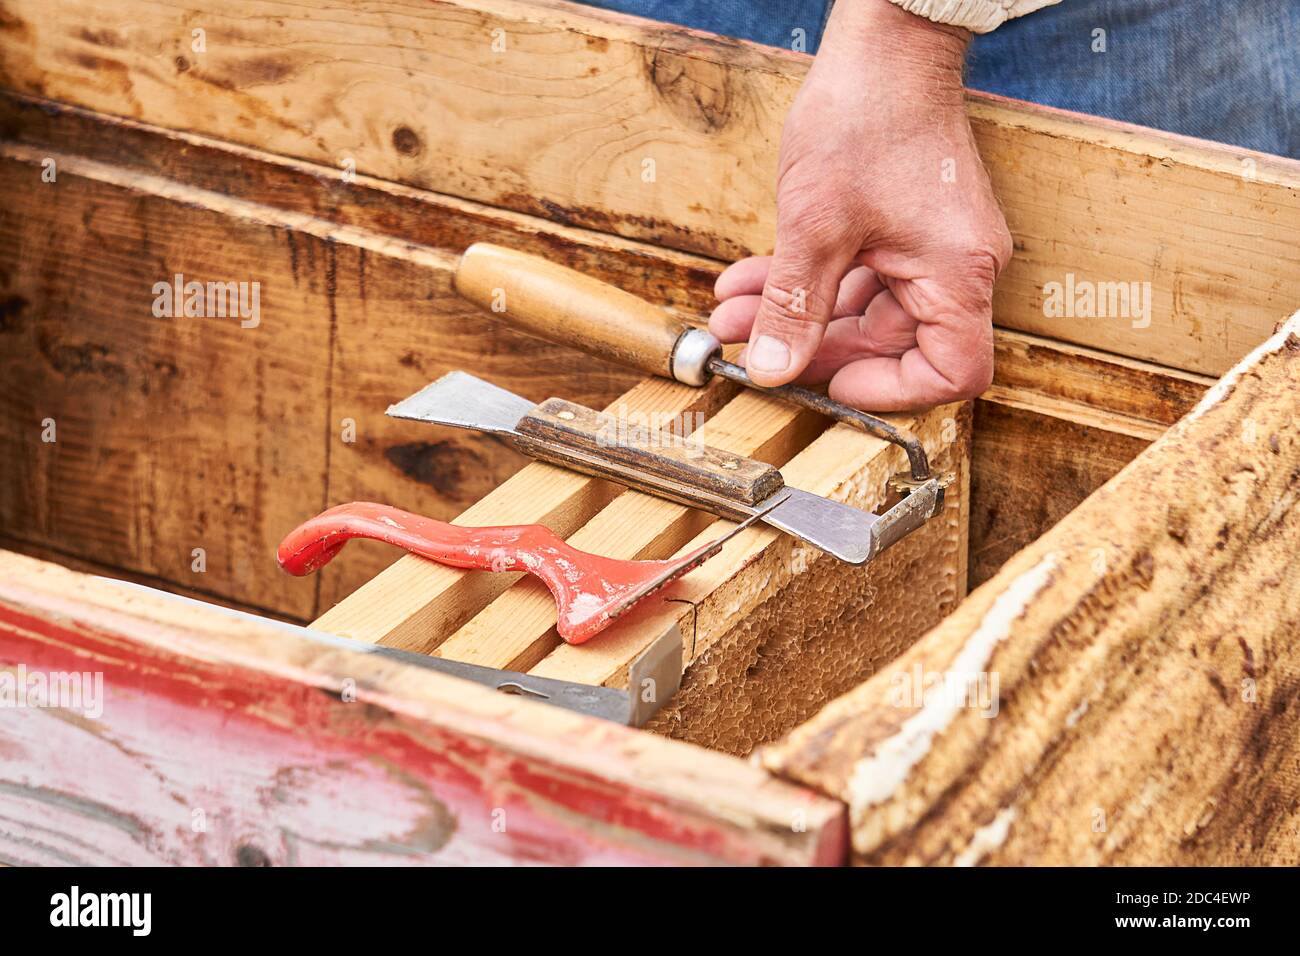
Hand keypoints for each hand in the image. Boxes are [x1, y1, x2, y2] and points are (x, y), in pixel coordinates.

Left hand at [709, 0, 1012, 410]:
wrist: (884, 39)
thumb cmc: (866, 116)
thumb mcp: (815, 225)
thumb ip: (795, 307)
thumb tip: (773, 370)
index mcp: (957, 274)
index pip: (952, 372)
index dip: (892, 391)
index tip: (832, 384)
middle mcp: (954, 266)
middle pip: (891, 343)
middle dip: (810, 346)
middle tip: (749, 347)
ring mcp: (928, 245)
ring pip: (859, 307)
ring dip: (794, 312)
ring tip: (730, 313)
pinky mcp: (901, 225)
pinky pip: (854, 271)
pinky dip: (805, 279)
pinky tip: (748, 280)